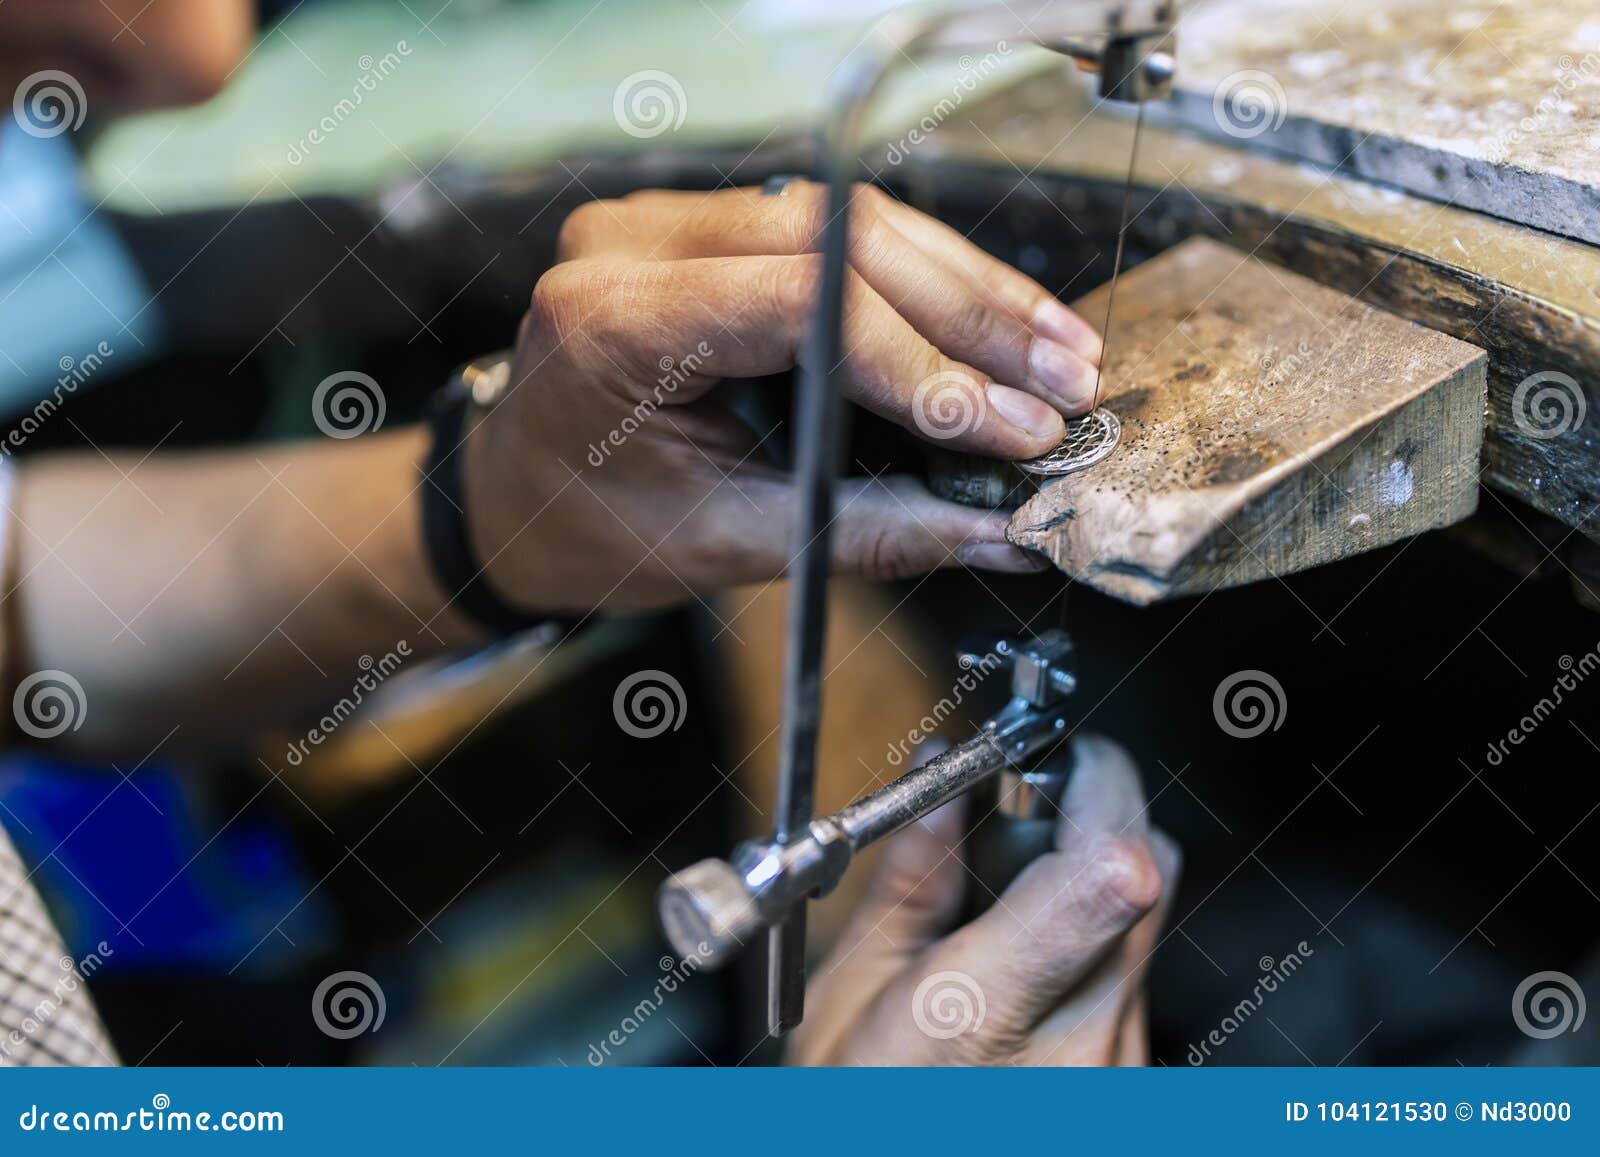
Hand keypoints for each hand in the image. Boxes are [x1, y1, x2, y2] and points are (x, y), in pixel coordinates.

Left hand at [464, 182, 1102, 612]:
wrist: (520, 501)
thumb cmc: (589, 528)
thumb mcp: (722, 544)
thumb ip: (864, 532)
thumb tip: (1001, 530)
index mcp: (610, 321)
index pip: (798, 306)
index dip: (922, 368)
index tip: (1011, 429)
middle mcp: (634, 243)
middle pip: (840, 241)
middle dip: (970, 317)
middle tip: (1064, 381)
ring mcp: (671, 221)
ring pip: (854, 220)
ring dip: (967, 288)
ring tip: (1056, 350)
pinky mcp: (711, 229)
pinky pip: (837, 233)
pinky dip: (926, 281)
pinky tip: (995, 320)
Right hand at [788, 737, 1178, 1065]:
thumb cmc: (863, 1114)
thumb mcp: (847, 1000)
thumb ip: (908, 883)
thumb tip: (942, 786)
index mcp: (987, 1018)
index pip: (1110, 876)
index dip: (1099, 785)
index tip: (1064, 755)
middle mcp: (1087, 1052)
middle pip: (1152, 876)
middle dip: (1096, 815)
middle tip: (1025, 812)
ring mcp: (1124, 1074)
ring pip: (1148, 926)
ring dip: (1092, 885)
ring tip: (1007, 912)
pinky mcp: (1138, 1086)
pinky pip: (1135, 983)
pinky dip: (1091, 951)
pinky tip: (1024, 977)